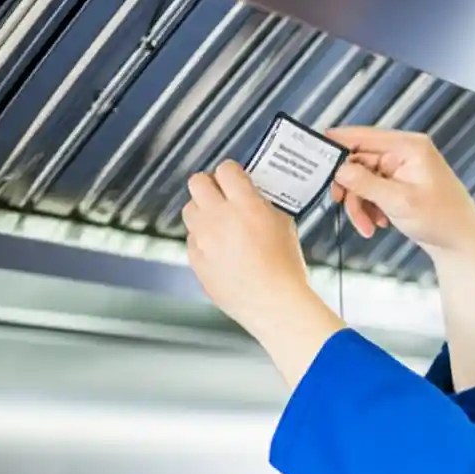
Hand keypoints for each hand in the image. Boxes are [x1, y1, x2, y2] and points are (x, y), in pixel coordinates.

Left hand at [182, 160, 318, 335]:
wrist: (273, 304)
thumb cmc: (284, 269)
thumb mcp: (283, 224)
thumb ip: (263, 205)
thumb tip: (252, 198)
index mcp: (244, 205)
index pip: (226, 169)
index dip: (231, 172)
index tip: (234, 177)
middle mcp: (218, 218)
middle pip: (197, 182)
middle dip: (210, 184)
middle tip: (220, 192)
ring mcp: (203, 240)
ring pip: (190, 209)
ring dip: (202, 210)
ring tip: (218, 221)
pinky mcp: (196, 260)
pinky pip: (192, 239)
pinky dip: (202, 239)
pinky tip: (219, 248)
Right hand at [326, 127, 474, 260]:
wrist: (461, 242)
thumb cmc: (442, 219)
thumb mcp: (399, 201)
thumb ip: (366, 183)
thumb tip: (339, 169)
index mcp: (408, 146)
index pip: (362, 136)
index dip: (335, 145)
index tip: (314, 156)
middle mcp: (404, 152)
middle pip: (358, 161)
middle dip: (350, 188)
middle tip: (341, 204)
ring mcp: (402, 168)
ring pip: (362, 180)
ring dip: (360, 204)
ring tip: (367, 226)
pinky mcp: (400, 183)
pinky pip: (372, 190)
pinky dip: (369, 207)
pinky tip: (378, 223)